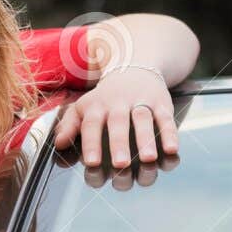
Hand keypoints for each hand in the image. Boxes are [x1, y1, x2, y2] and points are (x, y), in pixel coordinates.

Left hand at [52, 65, 178, 168]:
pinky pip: (166, 118)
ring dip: (146, 139)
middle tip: (121, 164)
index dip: (92, 143)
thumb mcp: (83, 107)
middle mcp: (117, 102)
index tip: (93, 163)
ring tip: (148, 159)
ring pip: (143, 119)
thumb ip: (69, 125)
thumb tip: (59, 143)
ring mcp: (140, 101)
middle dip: (119, 143)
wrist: (134, 67)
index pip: (92, 124)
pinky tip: (172, 150)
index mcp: (96, 106)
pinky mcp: (161, 102)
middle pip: (118, 122)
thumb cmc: (104, 98)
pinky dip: (170, 133)